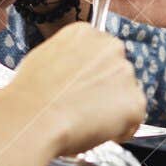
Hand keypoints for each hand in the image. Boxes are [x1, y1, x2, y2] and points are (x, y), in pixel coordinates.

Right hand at [0, 23, 145, 154]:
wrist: (33, 117)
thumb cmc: (29, 95)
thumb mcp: (43, 60)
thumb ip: (67, 61)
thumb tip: (72, 76)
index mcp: (86, 33)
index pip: (99, 54)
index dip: (91, 76)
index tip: (81, 89)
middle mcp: (111, 47)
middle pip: (116, 73)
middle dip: (104, 91)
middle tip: (82, 109)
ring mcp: (126, 74)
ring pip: (126, 97)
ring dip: (111, 110)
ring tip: (84, 122)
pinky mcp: (136, 102)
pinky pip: (133, 121)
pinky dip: (118, 131)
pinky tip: (95, 132)